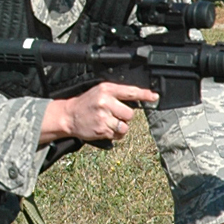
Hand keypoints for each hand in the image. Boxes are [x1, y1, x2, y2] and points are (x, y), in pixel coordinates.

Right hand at [41, 82, 159, 144]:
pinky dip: (114, 133)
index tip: (155, 97)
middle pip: (130, 114)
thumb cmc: (87, 103)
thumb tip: (138, 98)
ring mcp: (103, 117)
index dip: (145, 95)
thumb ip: (117, 94)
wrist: (69, 115)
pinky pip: (118, 135)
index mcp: (107, 89)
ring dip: (119, 126)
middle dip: (124, 116)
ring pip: (125, 126)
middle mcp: (106, 102)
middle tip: (113, 114)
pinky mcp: (102, 129)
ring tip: (108, 122)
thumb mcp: (100, 91)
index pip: (130, 91)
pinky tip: (104, 128)